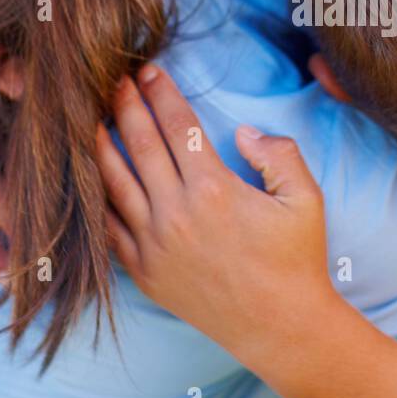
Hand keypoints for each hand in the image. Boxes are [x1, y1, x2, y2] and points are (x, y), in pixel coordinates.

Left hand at [95, 64, 331, 352]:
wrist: (281, 327)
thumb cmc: (297, 260)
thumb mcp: (306, 199)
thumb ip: (279, 153)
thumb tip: (243, 131)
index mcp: (215, 189)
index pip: (177, 126)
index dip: (161, 93)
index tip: (148, 70)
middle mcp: (176, 214)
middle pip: (138, 145)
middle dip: (124, 105)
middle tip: (112, 79)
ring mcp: (154, 245)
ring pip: (113, 183)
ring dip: (99, 145)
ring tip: (90, 119)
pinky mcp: (144, 272)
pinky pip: (108, 228)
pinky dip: (96, 198)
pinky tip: (92, 178)